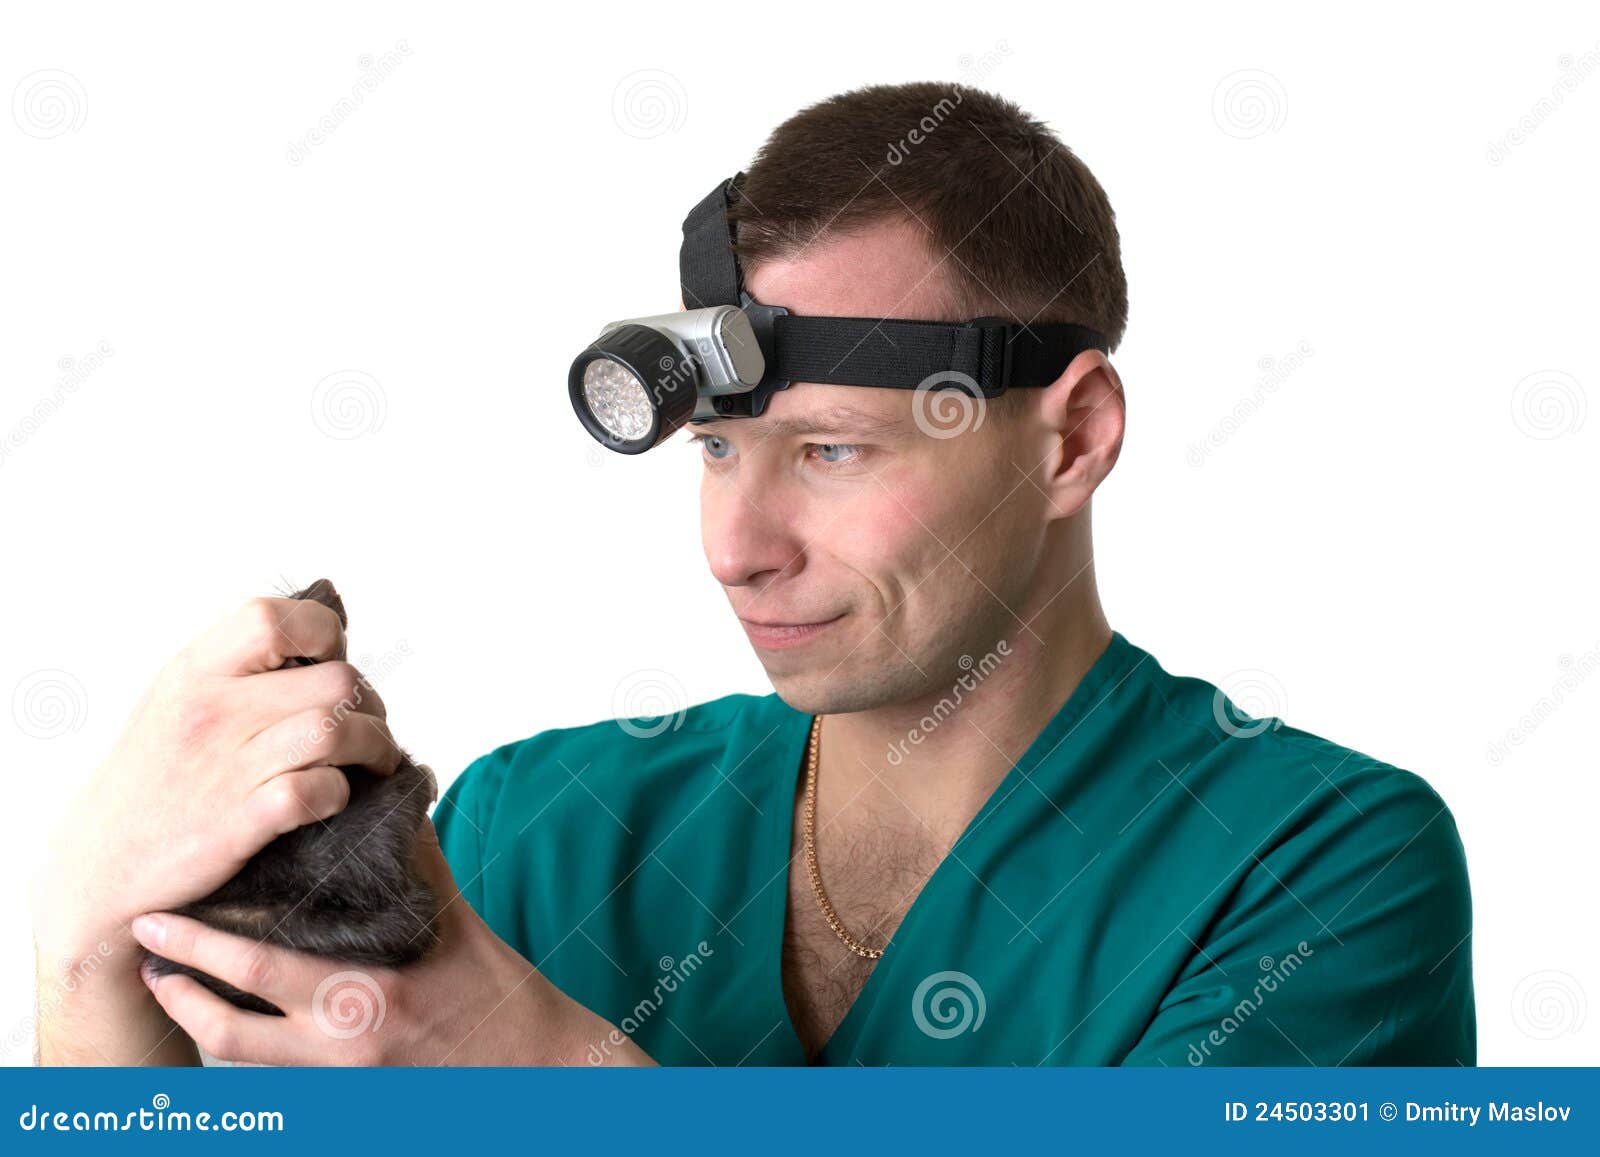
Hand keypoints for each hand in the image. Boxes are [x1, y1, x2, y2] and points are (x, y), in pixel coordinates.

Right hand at [33, 593, 401, 968]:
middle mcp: (210, 711)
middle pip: (334, 680)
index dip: (323, 632)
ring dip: (373, 746)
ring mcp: (225, 767)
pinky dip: (339, 793)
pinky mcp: (238, 823)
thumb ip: (237, 665)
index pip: (275, 618)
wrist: (101, 866)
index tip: (330, 661)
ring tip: (374, 761)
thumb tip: (318, 628)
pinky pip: (317, 791)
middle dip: (370, 704)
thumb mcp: (176, 700)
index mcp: (194, 671)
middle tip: (368, 725)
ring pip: (335, 730)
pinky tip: (331, 797)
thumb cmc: (154, 778)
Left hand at [131, 819, 654, 1065]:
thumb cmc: (499, 994)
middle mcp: (341, 1049)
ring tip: (169, 990)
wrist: (535, 1071)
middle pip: (227, 1027)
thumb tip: (389, 788)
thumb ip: (416, 861)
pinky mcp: (346, 1104)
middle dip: (177, 987)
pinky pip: (273, 1086)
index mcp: (366, 997)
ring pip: (239, 1066)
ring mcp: (340, 1085)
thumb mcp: (456, 923)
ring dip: (194, 1029)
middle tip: (142, 951)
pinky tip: (221, 1032)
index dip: (199, 946)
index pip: (259, 972)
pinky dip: (239, 1058)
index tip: (156, 918)